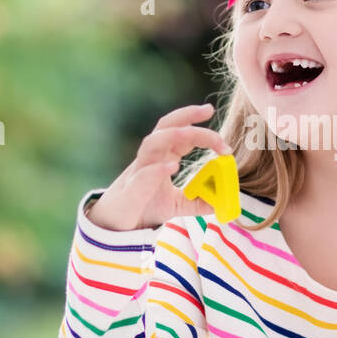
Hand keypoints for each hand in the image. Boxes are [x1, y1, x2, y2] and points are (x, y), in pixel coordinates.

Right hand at [87, 103, 231, 231]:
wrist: (114, 227)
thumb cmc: (143, 207)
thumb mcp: (175, 204)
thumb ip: (197, 201)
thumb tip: (222, 202)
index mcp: (160, 157)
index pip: (177, 130)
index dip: (192, 118)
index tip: (210, 110)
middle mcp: (148, 159)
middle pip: (165, 128)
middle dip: (186, 117)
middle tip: (209, 113)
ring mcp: (137, 174)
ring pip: (151, 145)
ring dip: (172, 136)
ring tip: (192, 133)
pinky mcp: (130, 194)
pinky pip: (142, 177)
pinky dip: (157, 170)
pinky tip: (173, 166)